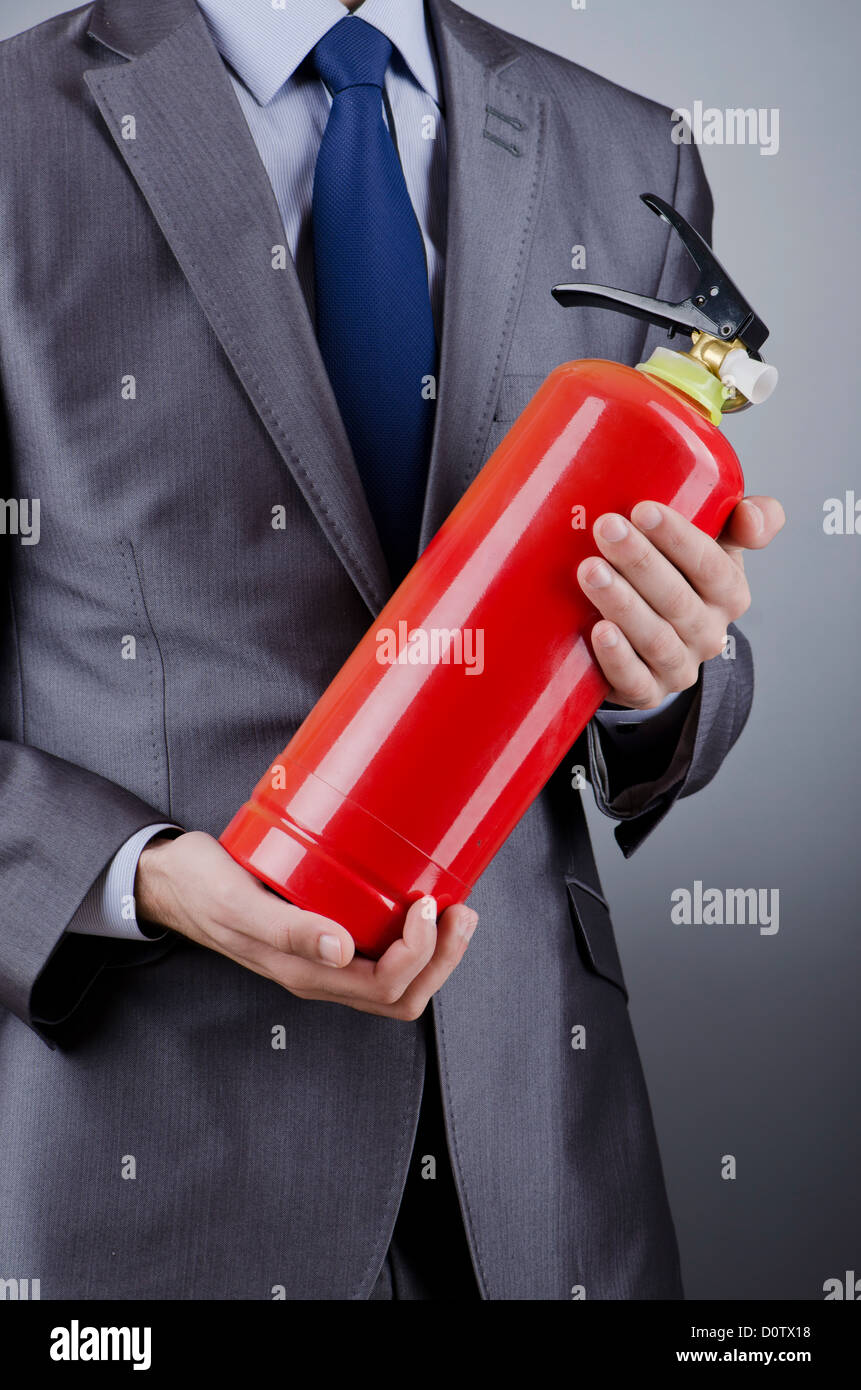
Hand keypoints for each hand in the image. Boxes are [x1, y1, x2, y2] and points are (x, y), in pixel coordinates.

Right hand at [135, 830, 476, 1019]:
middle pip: (403, 994)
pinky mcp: (324, 936)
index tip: (427, 904)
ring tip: (454, 909)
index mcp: (305, 975)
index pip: (385, 987)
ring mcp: (324, 960)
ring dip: (436, 952)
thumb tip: (341, 949)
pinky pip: (379, 953)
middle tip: (461, 910)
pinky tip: (419, 901)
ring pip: (397, 981)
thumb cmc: (202, 888)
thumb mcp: (238, 904)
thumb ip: (287, 928)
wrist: (171, 880)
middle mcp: (321, 975)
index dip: (420, 954)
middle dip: (443, 958)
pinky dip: (412, 937)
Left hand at [577, 496, 784, 707]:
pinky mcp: (646, 692)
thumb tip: (752, 516)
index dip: (677, 538)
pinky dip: (618, 657)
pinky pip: (635, 680)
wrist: (651, 641)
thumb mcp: (716, 545)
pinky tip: (600, 632)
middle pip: (677, 599)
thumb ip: (745, 520)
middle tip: (606, 528)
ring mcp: (678, 666)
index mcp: (730, 594)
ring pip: (655, 637)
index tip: (641, 509)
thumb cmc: (679, 579)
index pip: (710, 565)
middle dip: (640, 561)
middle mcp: (709, 634)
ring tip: (590, 570)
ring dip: (623, 603)